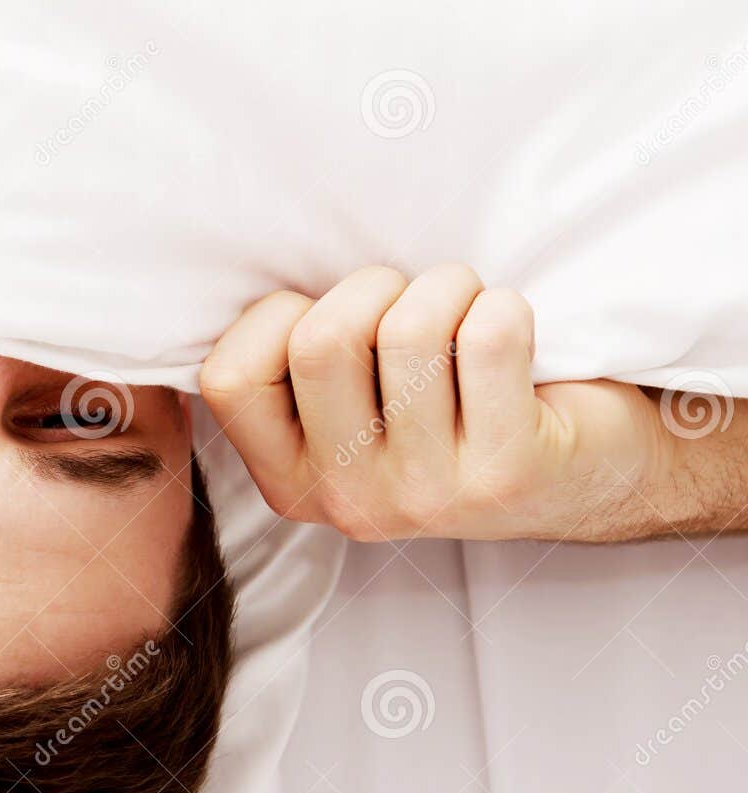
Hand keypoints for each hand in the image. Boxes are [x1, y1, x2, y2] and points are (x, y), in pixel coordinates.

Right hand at [198, 264, 679, 542]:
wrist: (587, 477)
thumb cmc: (453, 410)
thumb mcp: (348, 412)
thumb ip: (294, 367)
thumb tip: (256, 272)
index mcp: (289, 481)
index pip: (227, 377)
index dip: (279, 317)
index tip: (333, 321)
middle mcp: (346, 500)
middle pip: (321, 341)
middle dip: (374, 286)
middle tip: (412, 300)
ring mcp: (425, 496)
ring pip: (409, 330)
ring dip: (448, 287)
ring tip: (469, 310)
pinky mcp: (507, 473)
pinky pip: (490, 335)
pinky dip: (505, 306)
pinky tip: (512, 334)